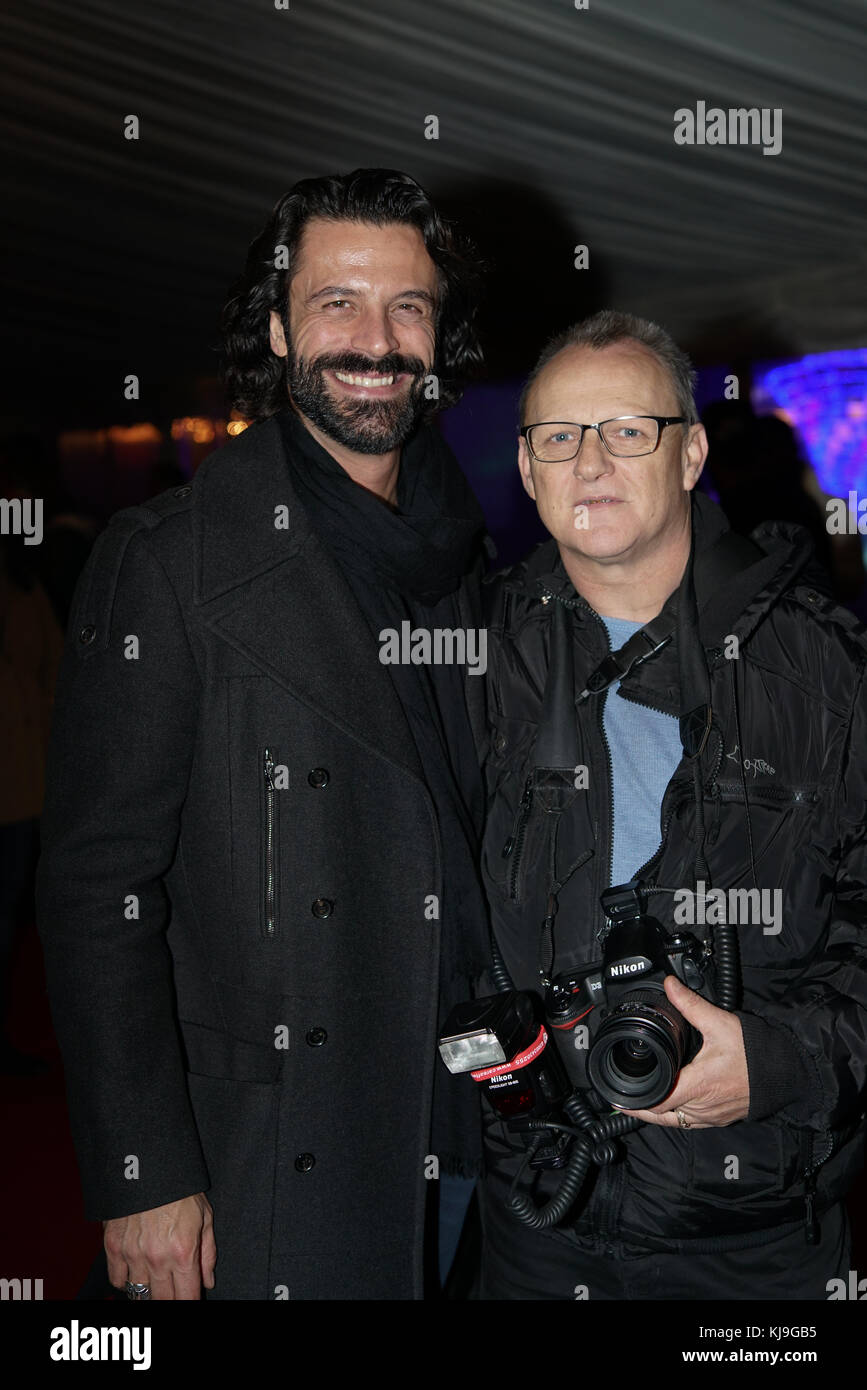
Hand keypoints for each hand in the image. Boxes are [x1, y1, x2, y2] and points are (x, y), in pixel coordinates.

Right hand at [104, 1193, 215, 1299]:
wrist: (148, 1165)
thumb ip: (208, 1253)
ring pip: (138, 1294)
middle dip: (170, 1299)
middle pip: (162, 1301)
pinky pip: (117, 1280)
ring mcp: (133, 1255)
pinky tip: (135, 1270)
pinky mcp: (113, 1247)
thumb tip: (208, 1282)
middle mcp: (157, 1258)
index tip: (190, 1299)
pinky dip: (125, 1280)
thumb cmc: (180, 1189)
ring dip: (148, 1292)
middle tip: (173, 1290)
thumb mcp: (205, 1216)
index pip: (187, 1298)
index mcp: (183, 1252)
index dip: (190, 1302)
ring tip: (155, 1282)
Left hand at [616, 975, 749, 1128]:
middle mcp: (702, 1107)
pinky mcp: (719, 1118)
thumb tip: (669, 986)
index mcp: (698, 1086)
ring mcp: (711, 1116)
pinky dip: (676, 1114)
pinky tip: (669, 1103)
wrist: (784, 1072)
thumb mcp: (719, 1023)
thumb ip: (691, 1005)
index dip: (635, 1102)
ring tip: (639, 1098)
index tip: (617, 1096)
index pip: (658, 1103)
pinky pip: (691, 1122)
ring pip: (675, 1121)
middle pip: (662, 1114)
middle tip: (622, 1094)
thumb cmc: (754, 1053)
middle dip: (643, 1105)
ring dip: (659, 1111)